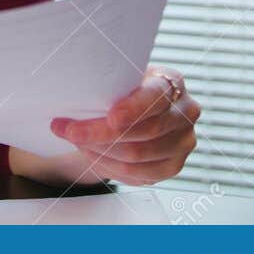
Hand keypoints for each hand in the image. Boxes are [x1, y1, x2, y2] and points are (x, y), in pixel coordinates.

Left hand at [47, 66, 200, 185]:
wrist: (137, 112)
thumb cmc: (124, 92)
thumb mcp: (118, 79)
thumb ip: (106, 84)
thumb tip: (69, 95)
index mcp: (171, 82)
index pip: (155, 97)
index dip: (133, 109)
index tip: (110, 117)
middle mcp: (185, 111)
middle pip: (144, 132)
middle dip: (100, 133)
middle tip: (69, 130)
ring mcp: (183, 141)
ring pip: (138, 156)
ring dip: (100, 151)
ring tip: (77, 142)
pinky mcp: (174, 165)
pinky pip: (140, 174)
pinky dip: (111, 167)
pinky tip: (94, 156)